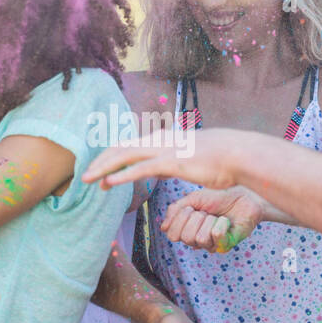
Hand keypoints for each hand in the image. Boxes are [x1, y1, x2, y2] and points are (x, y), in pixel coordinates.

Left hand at [82, 127, 254, 191]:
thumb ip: (170, 161)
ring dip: (104, 169)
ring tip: (89, 180)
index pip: (129, 146)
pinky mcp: (172, 163)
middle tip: (84, 176)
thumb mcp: (188, 157)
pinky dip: (123, 175)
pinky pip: (142, 169)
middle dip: (100, 162)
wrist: (237, 154)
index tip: (98, 170)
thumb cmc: (217, 158)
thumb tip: (160, 169)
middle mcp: (159, 141)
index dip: (110, 157)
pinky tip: (110, 182)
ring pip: (126, 157)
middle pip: (121, 149)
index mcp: (162, 139)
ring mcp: (164, 151)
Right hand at [160, 186, 265, 253]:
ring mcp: (212, 245)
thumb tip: (163, 227)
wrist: (243, 195)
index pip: (172, 235)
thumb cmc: (219, 197)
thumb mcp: (193, 199)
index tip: (191, 208)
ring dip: (209, 221)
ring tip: (217, 216)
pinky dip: (221, 223)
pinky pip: (216, 236)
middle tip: (206, 212)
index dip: (180, 219)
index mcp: (187, 229)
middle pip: (185, 237)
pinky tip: (226, 221)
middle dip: (196, 219)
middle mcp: (197, 240)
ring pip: (200, 239)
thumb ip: (176, 210)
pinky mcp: (226, 245)